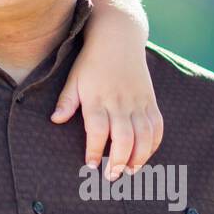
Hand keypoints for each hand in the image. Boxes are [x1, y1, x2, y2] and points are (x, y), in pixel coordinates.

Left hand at [51, 35, 162, 180]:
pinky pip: (157, 126)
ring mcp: (138, 102)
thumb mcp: (74, 79)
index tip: (91, 164)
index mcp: (98, 99)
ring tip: (130, 171)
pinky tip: (145, 154)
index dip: (95, 150)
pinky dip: (154, 143)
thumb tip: (55, 120)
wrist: (118, 38)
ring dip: (139, 157)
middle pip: (124, 138)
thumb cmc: (92, 61)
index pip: (98, 131)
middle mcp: (120, 102)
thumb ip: (66, 101)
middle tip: (112, 175)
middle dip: (119, 161)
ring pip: (144, 136)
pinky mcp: (150, 100)